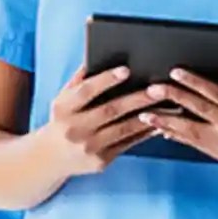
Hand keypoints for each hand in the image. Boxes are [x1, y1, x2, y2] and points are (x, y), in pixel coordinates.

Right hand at [43, 64, 162, 176]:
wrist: (51, 158)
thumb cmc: (63, 120)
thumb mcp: (63, 98)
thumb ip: (80, 79)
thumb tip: (99, 56)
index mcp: (63, 109)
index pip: (86, 91)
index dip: (106, 79)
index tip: (126, 69)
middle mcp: (75, 129)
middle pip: (110, 110)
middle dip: (137, 98)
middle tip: (158, 88)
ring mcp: (88, 148)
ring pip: (124, 129)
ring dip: (147, 116)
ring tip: (166, 105)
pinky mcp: (101, 162)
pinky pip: (127, 144)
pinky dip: (144, 133)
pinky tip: (159, 122)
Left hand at [138, 67, 217, 169]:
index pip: (214, 92)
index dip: (193, 81)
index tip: (174, 72)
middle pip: (198, 110)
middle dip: (173, 98)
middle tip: (151, 90)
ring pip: (191, 132)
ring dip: (167, 122)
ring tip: (146, 114)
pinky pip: (196, 145)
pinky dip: (179, 136)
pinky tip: (164, 129)